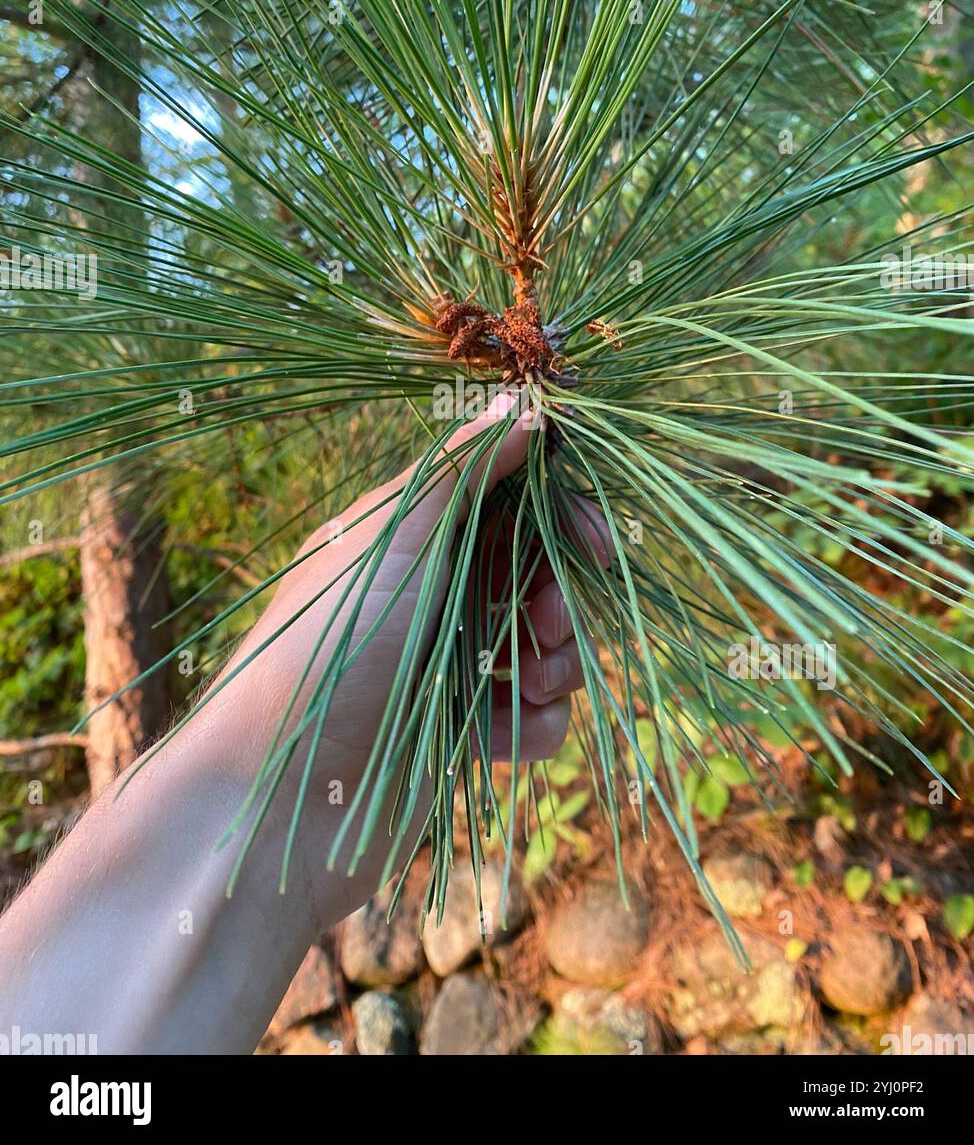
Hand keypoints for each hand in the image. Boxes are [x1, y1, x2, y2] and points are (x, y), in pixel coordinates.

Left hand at [206, 392, 606, 914]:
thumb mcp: (396, 539)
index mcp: (409, 536)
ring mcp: (446, 663)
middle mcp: (429, 593)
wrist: (280, 794)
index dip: (556, 517)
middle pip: (531, 574)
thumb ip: (463, 468)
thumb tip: (523, 403)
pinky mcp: (459, 732)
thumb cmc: (329, 647)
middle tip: (553, 624)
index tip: (594, 541)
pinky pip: (530, 713)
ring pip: (540, 644)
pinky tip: (518, 730)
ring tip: (536, 683)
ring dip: (556, 660)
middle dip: (558, 595)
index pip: (504, 503)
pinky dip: (538, 719)